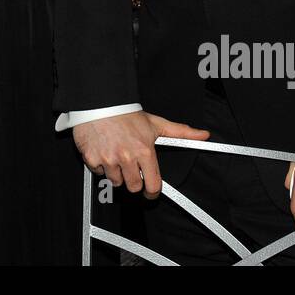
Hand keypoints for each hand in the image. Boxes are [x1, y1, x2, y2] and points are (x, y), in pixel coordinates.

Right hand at [72, 110, 209, 198]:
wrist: (100, 103)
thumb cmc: (126, 114)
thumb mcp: (155, 123)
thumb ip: (180, 132)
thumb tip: (202, 135)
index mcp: (144, 151)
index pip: (153, 185)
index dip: (153, 192)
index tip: (151, 191)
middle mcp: (127, 157)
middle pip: (133, 187)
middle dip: (134, 180)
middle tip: (131, 166)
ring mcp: (108, 160)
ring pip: (115, 181)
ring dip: (117, 172)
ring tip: (117, 155)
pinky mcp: (92, 159)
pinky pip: (98, 172)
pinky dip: (100, 165)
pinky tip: (103, 151)